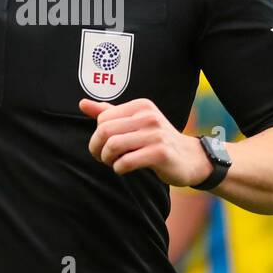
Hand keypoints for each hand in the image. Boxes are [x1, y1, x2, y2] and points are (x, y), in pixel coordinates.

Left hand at [79, 98, 213, 187]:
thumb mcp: (135, 122)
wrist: (190, 158)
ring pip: (113, 146)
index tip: (103, 147)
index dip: (97, 136)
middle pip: (104, 131)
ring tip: (113, 163)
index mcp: (141, 106)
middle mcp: (148, 116)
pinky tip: (123, 169)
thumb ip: (109, 113)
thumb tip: (82, 103)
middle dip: (97, 148)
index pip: (103, 119)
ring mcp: (156, 134)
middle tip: (103, 158)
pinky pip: (127, 161)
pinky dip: (119, 168)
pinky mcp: (161, 153)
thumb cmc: (157, 140)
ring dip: (107, 159)